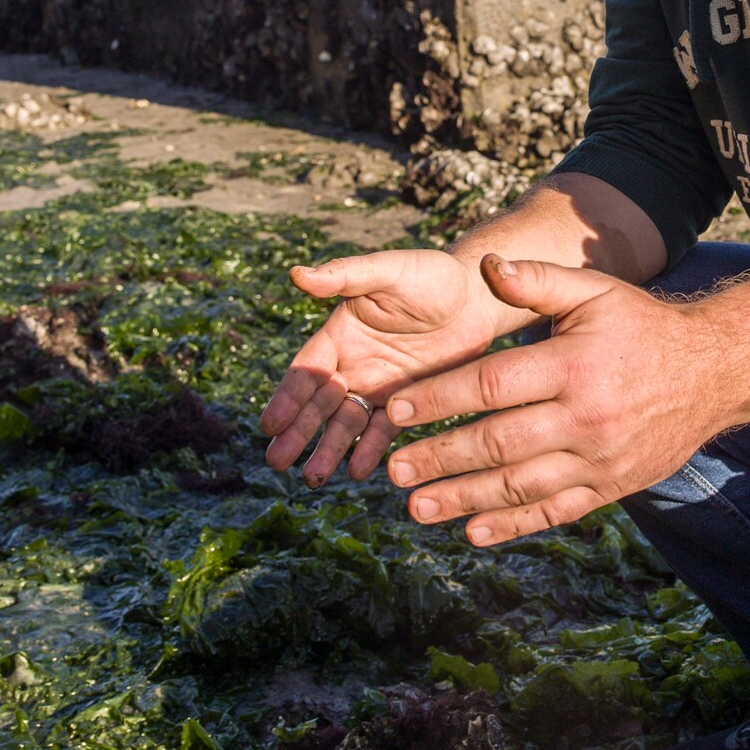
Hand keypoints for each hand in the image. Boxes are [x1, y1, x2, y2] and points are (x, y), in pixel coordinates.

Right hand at [261, 249, 512, 486]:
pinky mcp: (409, 401)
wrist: (479, 296)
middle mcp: (353, 364)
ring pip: (347, 423)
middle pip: (318, 404)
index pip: (306, 371)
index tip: (269, 425)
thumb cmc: (430, 275)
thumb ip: (344, 275)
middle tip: (277, 463)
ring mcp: (380, 386)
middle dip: (297, 433)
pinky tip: (358, 471)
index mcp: (340, 335)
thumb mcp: (387, 271)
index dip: (287, 398)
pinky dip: (370, 449)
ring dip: (328, 449)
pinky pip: (384, 430)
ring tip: (313, 479)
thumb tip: (295, 273)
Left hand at [382, 254, 732, 545]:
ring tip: (417, 507)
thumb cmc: (642, 326)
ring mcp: (599, 458)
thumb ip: (539, 279)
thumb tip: (487, 267)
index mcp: (573, 365)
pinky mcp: (612, 486)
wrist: (714, 372)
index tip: (399, 409)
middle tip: (394, 470)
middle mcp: (585, 416)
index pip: (492, 386)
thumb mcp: (596, 292)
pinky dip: (514, 525)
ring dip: (464, 499)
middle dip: (441, 458)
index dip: (441, 398)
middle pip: (498, 442)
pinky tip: (474, 532)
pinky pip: (556, 511)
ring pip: (521, 485)